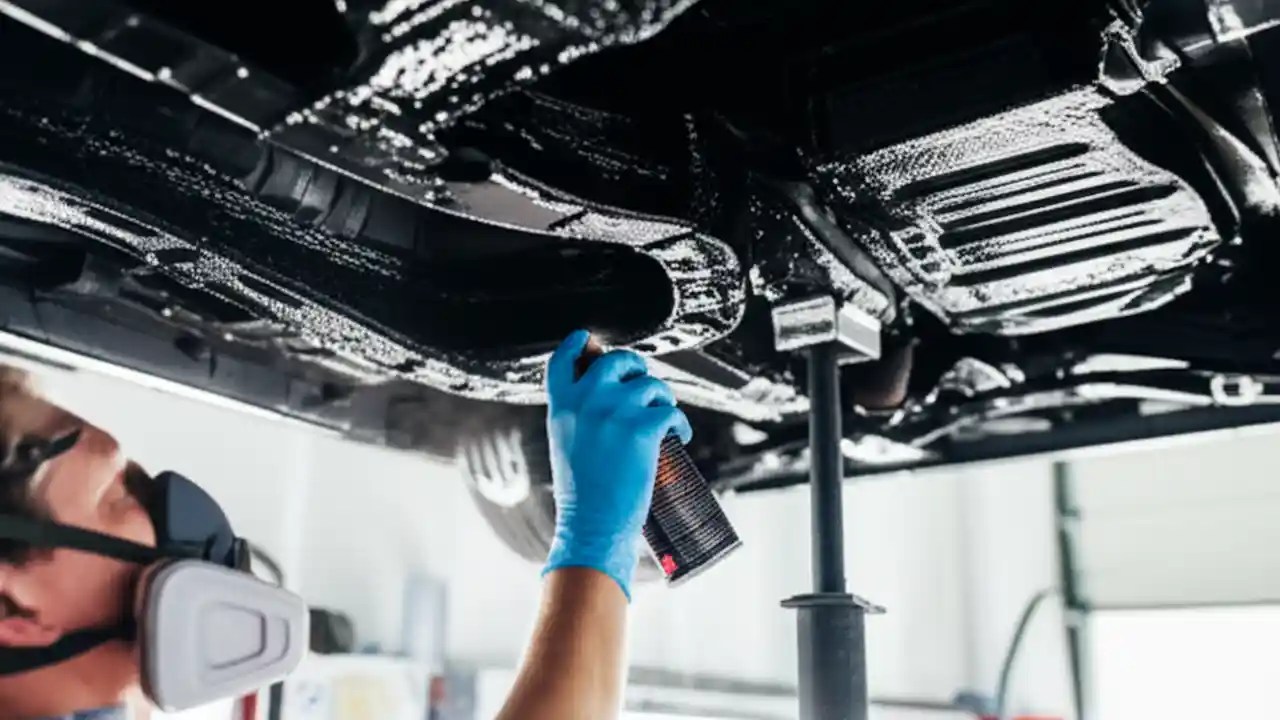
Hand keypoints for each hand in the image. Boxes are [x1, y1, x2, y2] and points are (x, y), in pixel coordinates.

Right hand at [542, 331, 692, 599]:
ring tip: (663, 421)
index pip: (563, 359)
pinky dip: (679, 424)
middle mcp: (586, 400)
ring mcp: (615, 410)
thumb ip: (578, 411)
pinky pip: (671, 411)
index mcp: (562, 405)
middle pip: (617, 360)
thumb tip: (604, 387)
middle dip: (636, 369)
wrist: (593, 524)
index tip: (588, 339)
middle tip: (644, 386)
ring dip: (662, 400)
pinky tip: (677, 438)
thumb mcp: (566, 442)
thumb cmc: (582, 492)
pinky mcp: (643, 426)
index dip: (578, 343)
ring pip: (652, 385)